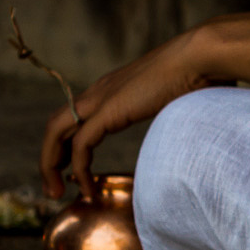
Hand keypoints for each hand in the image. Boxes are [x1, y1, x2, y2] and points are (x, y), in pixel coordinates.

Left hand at [39, 28, 212, 197]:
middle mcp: (99, 92)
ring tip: (56, 193)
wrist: (200, 56)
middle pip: (55, 126)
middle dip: (49, 158)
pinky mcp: (109, 110)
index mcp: (112, 90)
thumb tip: (189, 133)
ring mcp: (101, 99)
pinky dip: (79, 168)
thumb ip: (170, 116)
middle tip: (53, 188)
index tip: (74, 173)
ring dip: (50, 165)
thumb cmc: (200, 75)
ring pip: (56, 133)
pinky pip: (81, 144)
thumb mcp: (176, 101)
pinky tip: (87, 187)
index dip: (67, 146)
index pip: (74, 118)